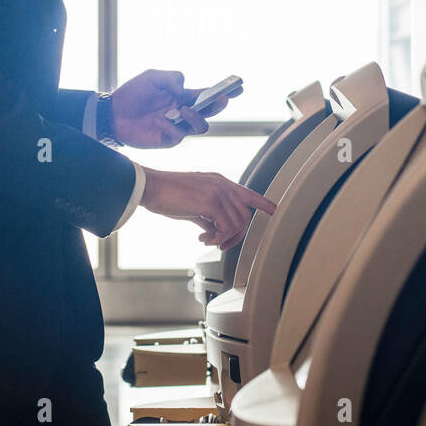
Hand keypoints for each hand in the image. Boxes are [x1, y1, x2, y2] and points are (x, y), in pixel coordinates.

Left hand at [109, 69, 232, 147]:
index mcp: (183, 97)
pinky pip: (178, 135)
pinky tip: (159, 120)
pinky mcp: (167, 140)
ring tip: (183, 110)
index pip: (208, 95)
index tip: (238, 86)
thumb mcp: (153, 76)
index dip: (224, 91)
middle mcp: (184, 113)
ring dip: (195, 117)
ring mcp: (177, 128)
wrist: (113, 113)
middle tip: (222, 99)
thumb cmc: (133, 93)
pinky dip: (170, 126)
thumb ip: (171, 78)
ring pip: (200, 127)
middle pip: (210, 113)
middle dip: (219, 106)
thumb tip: (184, 88)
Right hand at [139, 167, 276, 250]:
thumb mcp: (192, 205)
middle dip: (236, 235)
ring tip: (209, 240)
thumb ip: (207, 216)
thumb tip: (214, 231)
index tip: (275, 210)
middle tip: (219, 243)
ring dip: (225, 238)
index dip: (263, 203)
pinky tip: (204, 238)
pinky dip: (217, 238)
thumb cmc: (166, 195)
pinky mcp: (210, 201)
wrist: (150, 187)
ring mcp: (218, 191)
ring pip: (238, 222)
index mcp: (219, 182)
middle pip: (245, 215)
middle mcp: (222, 184)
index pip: (248, 193)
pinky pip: (226, 227)